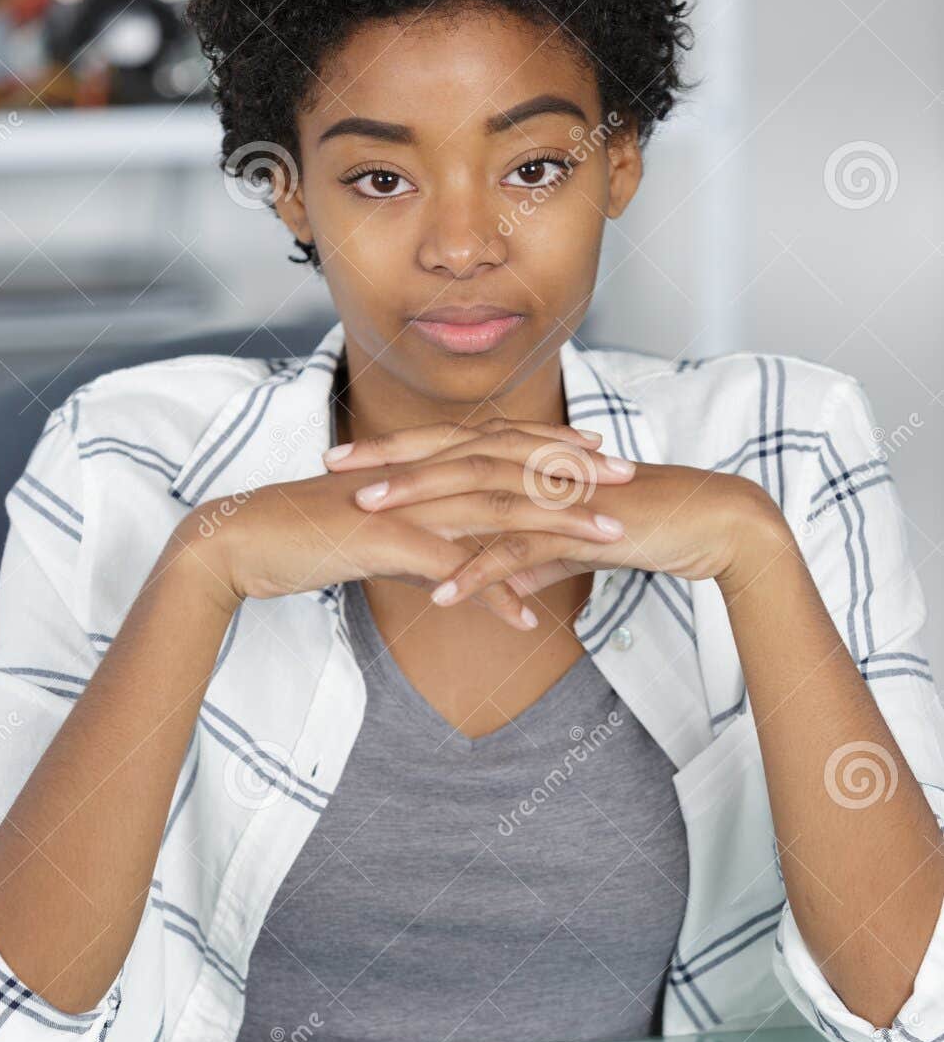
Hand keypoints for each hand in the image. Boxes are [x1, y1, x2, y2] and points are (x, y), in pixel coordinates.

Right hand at [171, 418, 629, 629]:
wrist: (238, 543)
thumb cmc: (298, 536)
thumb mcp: (370, 535)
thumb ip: (417, 543)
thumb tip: (452, 567)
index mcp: (415, 464)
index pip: (495, 444)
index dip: (550, 444)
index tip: (598, 450)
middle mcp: (417, 474)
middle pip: (511, 467)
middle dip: (576, 474)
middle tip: (631, 480)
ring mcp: (403, 505)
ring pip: (495, 510)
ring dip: (558, 527)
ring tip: (610, 543)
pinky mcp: (383, 542)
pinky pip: (450, 567)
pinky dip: (493, 593)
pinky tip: (529, 618)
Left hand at [330, 422, 778, 607]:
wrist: (711, 523)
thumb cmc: (649, 524)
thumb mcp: (580, 542)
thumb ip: (540, 556)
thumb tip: (512, 581)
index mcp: (532, 462)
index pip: (451, 447)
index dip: (397, 451)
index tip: (346, 458)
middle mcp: (537, 467)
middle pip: (449, 457)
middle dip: (386, 464)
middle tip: (330, 470)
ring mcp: (556, 493)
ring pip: (474, 494)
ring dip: (417, 506)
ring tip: (365, 520)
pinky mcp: (578, 527)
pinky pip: (519, 551)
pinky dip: (477, 573)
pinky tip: (440, 594)